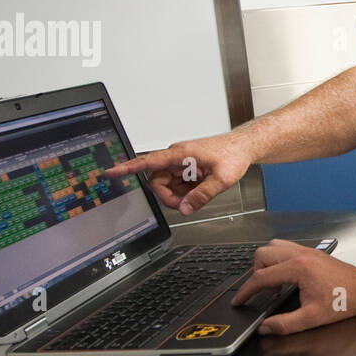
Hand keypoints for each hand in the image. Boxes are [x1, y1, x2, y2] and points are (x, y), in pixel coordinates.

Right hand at [106, 130, 254, 215]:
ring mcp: (180, 163)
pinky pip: (177, 184)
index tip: (111, 172)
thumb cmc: (233, 154)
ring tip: (200, 192)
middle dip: (168, 196)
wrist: (243, 147)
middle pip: (157, 181)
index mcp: (180, 154)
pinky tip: (200, 188)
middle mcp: (176, 157)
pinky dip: (186, 191)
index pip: (147, 162)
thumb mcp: (222, 179)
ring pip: (167, 185)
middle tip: (187, 203)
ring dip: (179, 194)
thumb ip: (202, 196)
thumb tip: (184, 209)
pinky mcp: (186, 168)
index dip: (128, 168)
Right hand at [232, 240, 355, 334]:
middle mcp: (300, 255)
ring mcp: (307, 251)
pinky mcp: (312, 252)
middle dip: (256, 274)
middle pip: (262, 255)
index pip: (261, 277)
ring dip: (267, 264)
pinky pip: (286, 249)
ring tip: (274, 285)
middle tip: (262, 293)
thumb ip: (285, 324)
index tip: (239, 301)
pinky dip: (279, 261)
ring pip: (273, 247)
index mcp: (298, 268)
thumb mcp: (312, 318)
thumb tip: (265, 328)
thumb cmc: (343, 302)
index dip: (246, 291)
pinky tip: (287, 279)